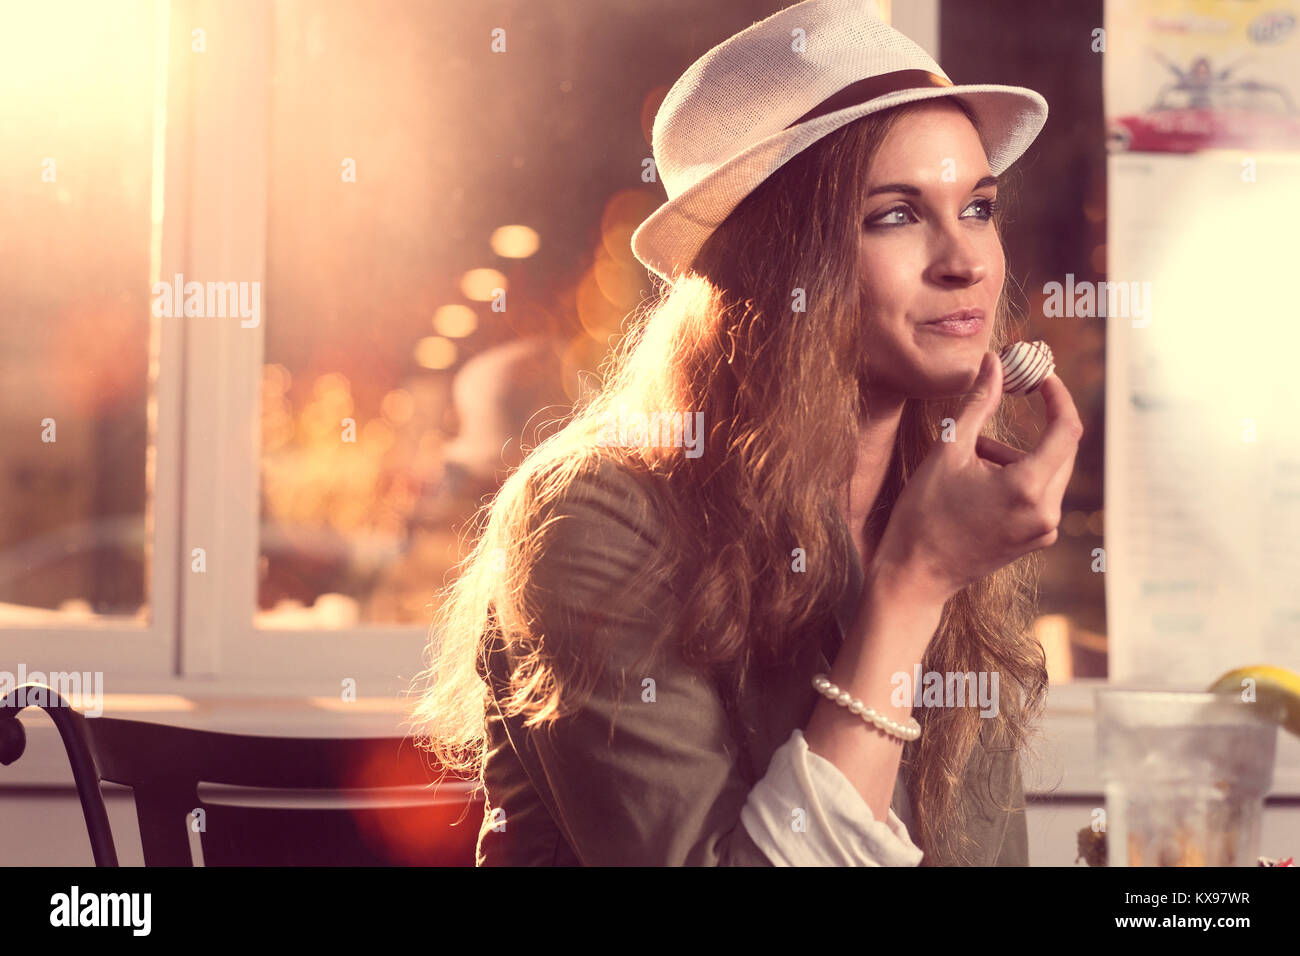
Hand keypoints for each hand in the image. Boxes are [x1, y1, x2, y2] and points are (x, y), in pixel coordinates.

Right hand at [868, 350, 1083, 607]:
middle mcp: (1046, 512)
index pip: (1066, 429)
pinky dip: (1016, 478)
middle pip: (1060, 451)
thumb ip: (979, 403)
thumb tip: (995, 363)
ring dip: (1017, 455)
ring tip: (972, 455)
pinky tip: (978, 480)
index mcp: (1028, 488)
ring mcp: (1043, 530)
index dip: (1057, 397)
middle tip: (1009, 400)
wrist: (914, 575)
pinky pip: (1038, 495)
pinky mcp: (1035, 540)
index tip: (1040, 376)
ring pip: (1047, 473)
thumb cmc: (924, 514)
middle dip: (1034, 425)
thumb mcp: (947, 451)